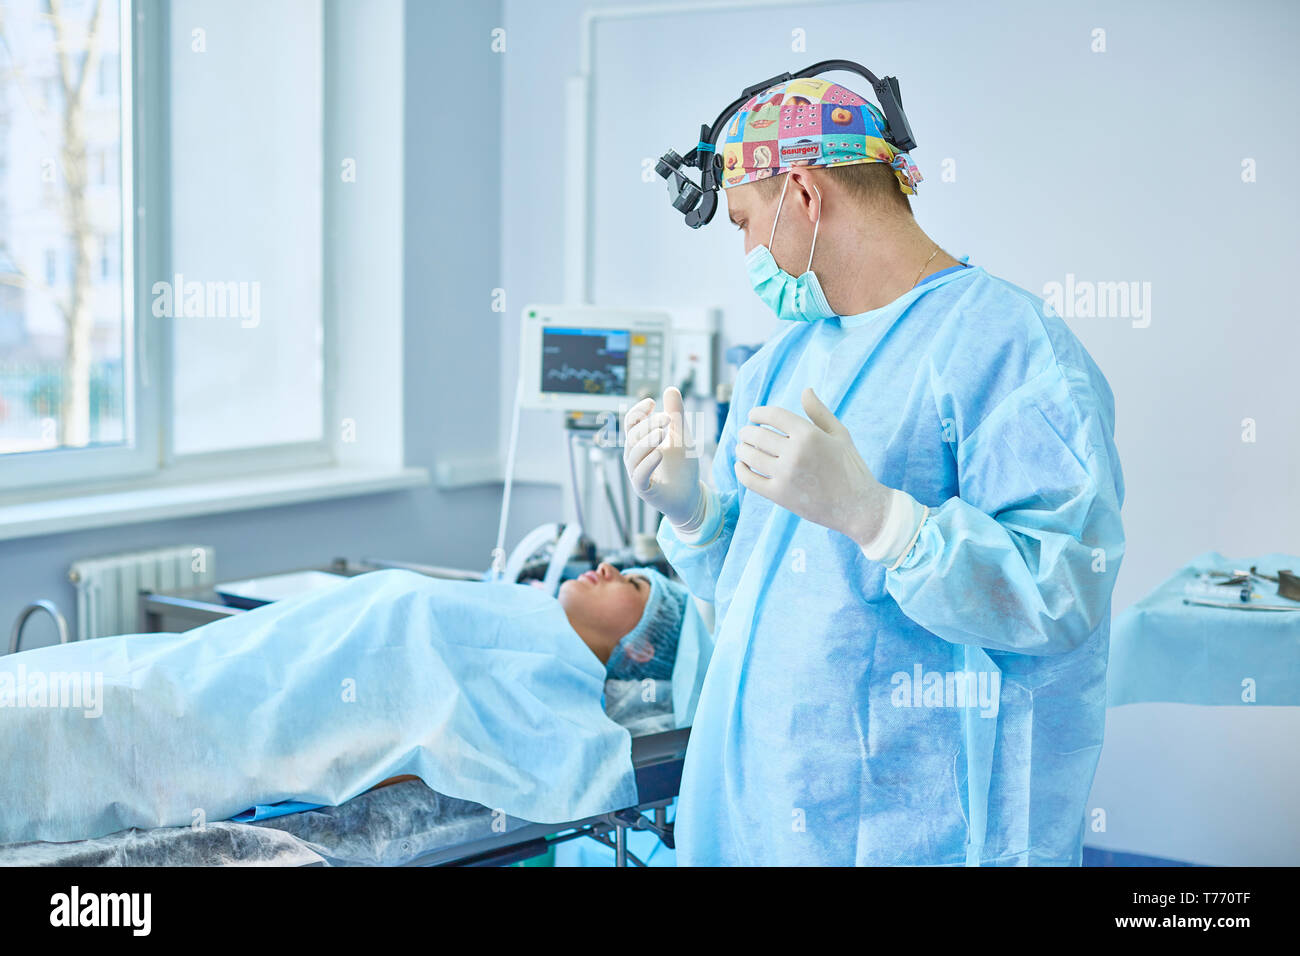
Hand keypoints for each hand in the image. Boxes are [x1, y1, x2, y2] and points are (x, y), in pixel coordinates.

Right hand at [623, 386, 702, 527]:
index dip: (638, 411)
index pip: (631, 423)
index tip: (652, 402)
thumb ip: (676, 414)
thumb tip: (671, 388)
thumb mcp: (682, 435)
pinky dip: (648, 463)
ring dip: (648, 441)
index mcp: (640, 442)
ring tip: (663, 432)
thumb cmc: (682, 466)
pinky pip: (640, 475)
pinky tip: (660, 453)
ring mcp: (636, 473)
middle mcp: (634, 456)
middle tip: (667, 418)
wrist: (690, 495)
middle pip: (632, 436)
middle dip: (648, 425)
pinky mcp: (643, 489)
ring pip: (634, 454)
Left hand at [735, 387, 890, 547]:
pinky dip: (740, 471)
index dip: (758, 413)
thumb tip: (805, 390)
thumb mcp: (840, 435)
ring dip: (742, 448)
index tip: (753, 415)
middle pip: (757, 435)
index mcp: (809, 434)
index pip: (773, 415)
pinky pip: (750, 480)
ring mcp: (785, 475)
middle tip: (745, 432)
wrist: (857, 507)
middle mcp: (795, 453)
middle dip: (747, 431)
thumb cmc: (851, 468)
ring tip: (742, 447)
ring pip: (750, 456)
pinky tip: (740, 465)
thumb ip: (819, 412)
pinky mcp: (779, 495)